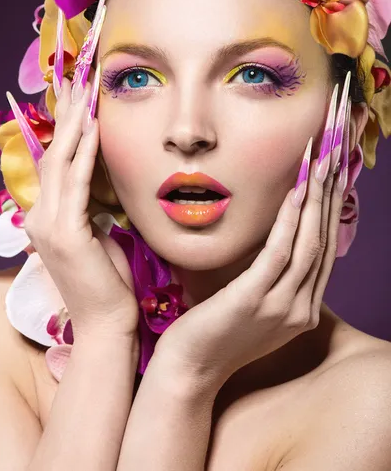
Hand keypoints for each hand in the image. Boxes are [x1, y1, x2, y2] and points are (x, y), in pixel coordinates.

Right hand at [24, 76, 138, 344]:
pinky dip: (87, 152)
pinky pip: (78, 183)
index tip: (78, 101)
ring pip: (61, 162)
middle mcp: (41, 217)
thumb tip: (100, 193)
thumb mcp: (97, 239)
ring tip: (85, 93)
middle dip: (67, 117)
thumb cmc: (107, 284)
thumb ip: (92, 213)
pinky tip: (94, 127)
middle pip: (53, 155)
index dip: (64, 131)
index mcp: (47, 218)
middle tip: (78, 82)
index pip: (54, 165)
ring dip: (75, 125)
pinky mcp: (68, 233)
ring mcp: (49, 225)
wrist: (108, 325)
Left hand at [155, 82, 350, 391]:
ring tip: (321, 160)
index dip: (332, 208)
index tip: (334, 172)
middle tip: (336, 152)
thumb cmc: (213, 331)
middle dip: (332, 194)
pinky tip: (296, 192)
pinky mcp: (254, 302)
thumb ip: (267, 275)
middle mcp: (300, 307)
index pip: (323, 249)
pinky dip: (290, 220)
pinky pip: (279, 253)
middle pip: (323, 240)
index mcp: (300, 305)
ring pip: (308, 243)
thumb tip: (271, 237)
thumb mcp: (251, 301)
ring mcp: (281, 307)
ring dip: (317, 198)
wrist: (188, 372)